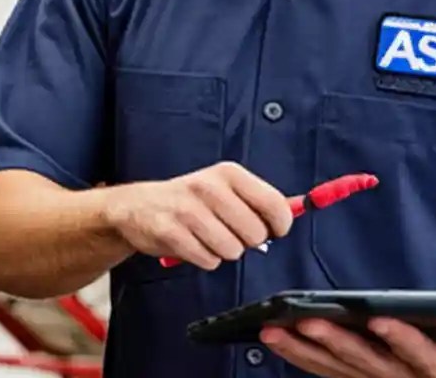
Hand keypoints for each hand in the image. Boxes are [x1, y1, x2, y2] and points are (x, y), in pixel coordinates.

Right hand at [102, 162, 293, 269]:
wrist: (136, 206)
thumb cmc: (188, 200)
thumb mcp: (224, 188)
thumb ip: (259, 200)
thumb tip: (298, 207)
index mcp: (228, 173)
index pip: (275, 204)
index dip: (279, 225)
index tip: (271, 229)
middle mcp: (208, 187)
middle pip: (255, 234)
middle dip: (246, 242)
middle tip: (227, 232)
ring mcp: (187, 210)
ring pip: (232, 251)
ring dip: (222, 252)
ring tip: (206, 237)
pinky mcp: (171, 232)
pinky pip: (208, 260)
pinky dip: (204, 259)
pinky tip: (191, 244)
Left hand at [261, 318, 435, 377]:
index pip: (423, 357)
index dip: (403, 340)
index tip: (381, 319)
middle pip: (368, 364)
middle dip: (336, 343)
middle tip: (306, 321)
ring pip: (338, 369)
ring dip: (305, 350)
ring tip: (273, 329)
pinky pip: (325, 372)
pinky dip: (299, 356)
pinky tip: (274, 338)